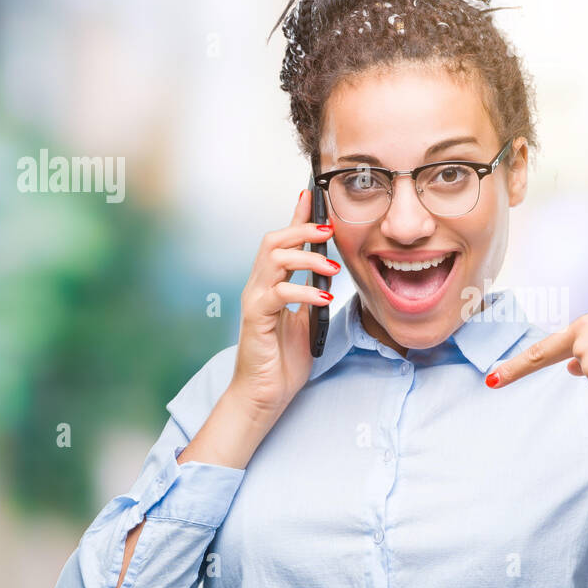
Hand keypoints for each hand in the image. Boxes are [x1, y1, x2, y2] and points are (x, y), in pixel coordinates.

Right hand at [227, 188, 339, 420]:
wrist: (264, 393)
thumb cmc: (284, 359)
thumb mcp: (308, 319)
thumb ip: (314, 295)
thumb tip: (332, 274)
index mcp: (272, 283)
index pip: (283, 241)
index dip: (297, 216)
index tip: (313, 194)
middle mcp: (259, 285)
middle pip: (274, 240)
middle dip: (302, 228)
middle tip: (330, 229)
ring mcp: (255, 300)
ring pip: (274, 259)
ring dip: (306, 257)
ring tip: (332, 267)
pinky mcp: (256, 318)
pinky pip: (278, 293)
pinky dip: (302, 291)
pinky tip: (323, 298)